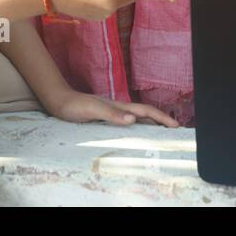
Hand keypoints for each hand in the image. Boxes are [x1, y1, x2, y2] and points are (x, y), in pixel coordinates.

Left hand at [45, 89, 180, 127]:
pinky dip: (138, 127)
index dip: (162, 118)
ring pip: (138, 118)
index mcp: (120, 106)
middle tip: (175, 131)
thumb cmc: (74, 106)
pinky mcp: (106, 118)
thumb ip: (111, 114)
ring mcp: (113, 112)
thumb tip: (133, 119)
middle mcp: (119, 108)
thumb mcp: (92, 110)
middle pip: (146, 114)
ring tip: (162, 133)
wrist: (59, 101)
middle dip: (162, 120)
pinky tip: (136, 134)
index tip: (176, 126)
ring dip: (151, 124)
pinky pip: (128, 123)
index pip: (146, 111)